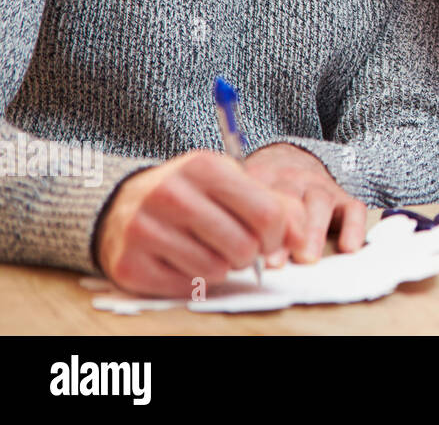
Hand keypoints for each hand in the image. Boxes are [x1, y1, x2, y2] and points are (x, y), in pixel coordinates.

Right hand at [96, 150, 305, 297]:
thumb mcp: (231, 183)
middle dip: (249, 254)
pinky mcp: (130, 263)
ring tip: (208, 250)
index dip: (278, 235)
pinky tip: (183, 260)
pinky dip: (194, 280)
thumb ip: (275, 204)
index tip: (270, 239)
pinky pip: (186, 286)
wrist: (124, 204)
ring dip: (221, 267)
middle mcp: (171, 194)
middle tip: (237, 246)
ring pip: (216, 270)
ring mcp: (145, 229)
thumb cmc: (192, 193)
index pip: (267, 214)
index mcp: (204, 167)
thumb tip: (300, 237)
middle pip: (243, 247)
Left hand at [244, 143, 366, 263]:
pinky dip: (354, 227)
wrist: (292, 158)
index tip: (250, 254)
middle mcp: (293, 178)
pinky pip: (353, 208)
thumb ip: (235, 210)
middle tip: (275, 262)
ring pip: (320, 203)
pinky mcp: (343, 197)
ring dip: (313, 232)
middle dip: (284, 233)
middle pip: (290, 201)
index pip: (260, 198)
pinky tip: (349, 247)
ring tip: (307, 258)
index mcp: (264, 176)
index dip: (256, 226)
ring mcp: (320, 186)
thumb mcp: (244, 186)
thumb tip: (223, 251)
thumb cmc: (265, 186)